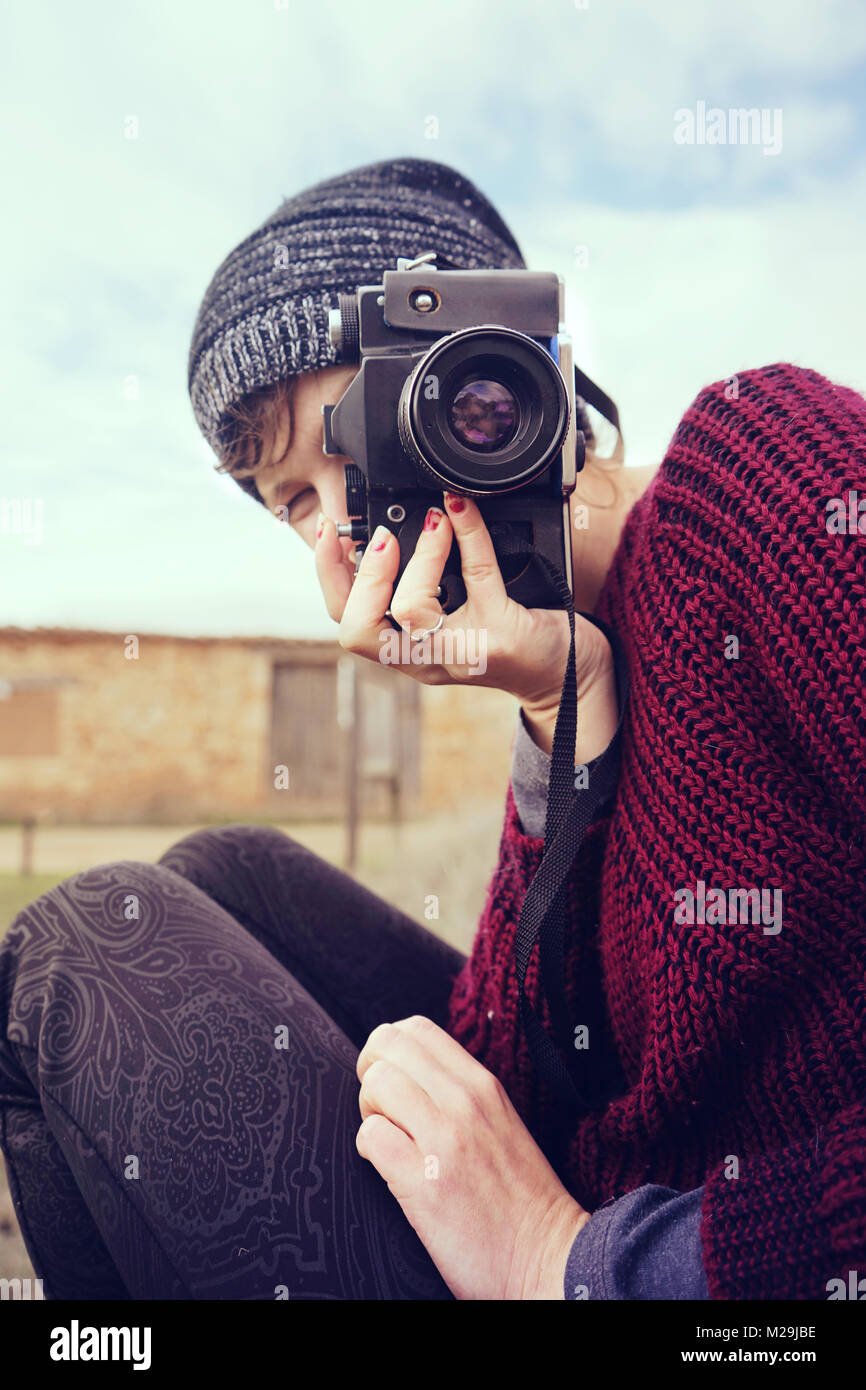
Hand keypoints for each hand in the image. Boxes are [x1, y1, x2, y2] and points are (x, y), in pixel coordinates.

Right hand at [315, 492, 614, 753]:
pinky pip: (478, 576)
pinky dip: (470, 533)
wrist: (563, 676)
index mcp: (406, 651)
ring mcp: (461, 652)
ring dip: (418, 555)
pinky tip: (463, 509)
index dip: (329, 577)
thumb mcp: (451, 615)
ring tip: (433, 523)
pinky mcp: (500, 635)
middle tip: (380, 540)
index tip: (332, 533)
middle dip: (360, 577)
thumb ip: (416, 586)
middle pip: (359, 632)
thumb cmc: (506, 638)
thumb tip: (383, 530)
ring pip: (411, 611)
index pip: (347, 624)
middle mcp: (426, 660)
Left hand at [355, 1014, 589, 1299]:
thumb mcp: (502, 1122)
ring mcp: (445, 1140)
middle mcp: (464, 1103)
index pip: (418, 1029)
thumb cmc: (523, 1198)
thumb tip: (412, 1077)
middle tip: (381, 1106)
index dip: (389, 1048)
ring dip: (369, 1110)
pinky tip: (388, 1166)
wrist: (548, 1256)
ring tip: (388, 1138)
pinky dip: (369, 1149)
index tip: (392, 1076)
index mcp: (483, 1085)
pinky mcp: (425, 1183)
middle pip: (388, 1045)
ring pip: (376, 1084)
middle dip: (371, 1071)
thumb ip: (462, 1095)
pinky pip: (371, 1137)